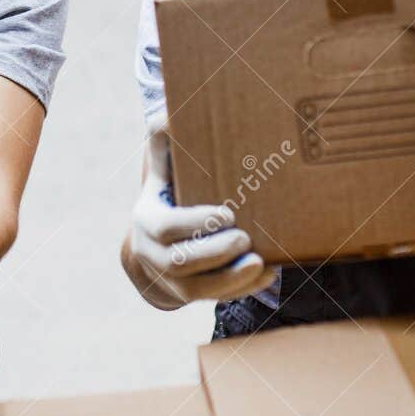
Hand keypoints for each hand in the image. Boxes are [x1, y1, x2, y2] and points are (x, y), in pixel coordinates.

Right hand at [125, 114, 272, 307]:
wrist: (152, 249)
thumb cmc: (167, 201)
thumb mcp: (162, 175)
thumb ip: (164, 146)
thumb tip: (165, 116)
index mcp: (147, 223)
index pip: (167, 228)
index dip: (196, 222)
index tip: (227, 213)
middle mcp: (154, 257)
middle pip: (182, 262)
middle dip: (216, 252)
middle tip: (246, 236)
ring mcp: (172, 282)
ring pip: (199, 290)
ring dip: (231, 278)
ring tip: (260, 262)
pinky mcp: (190, 297)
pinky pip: (217, 299)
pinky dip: (242, 289)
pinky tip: (267, 273)